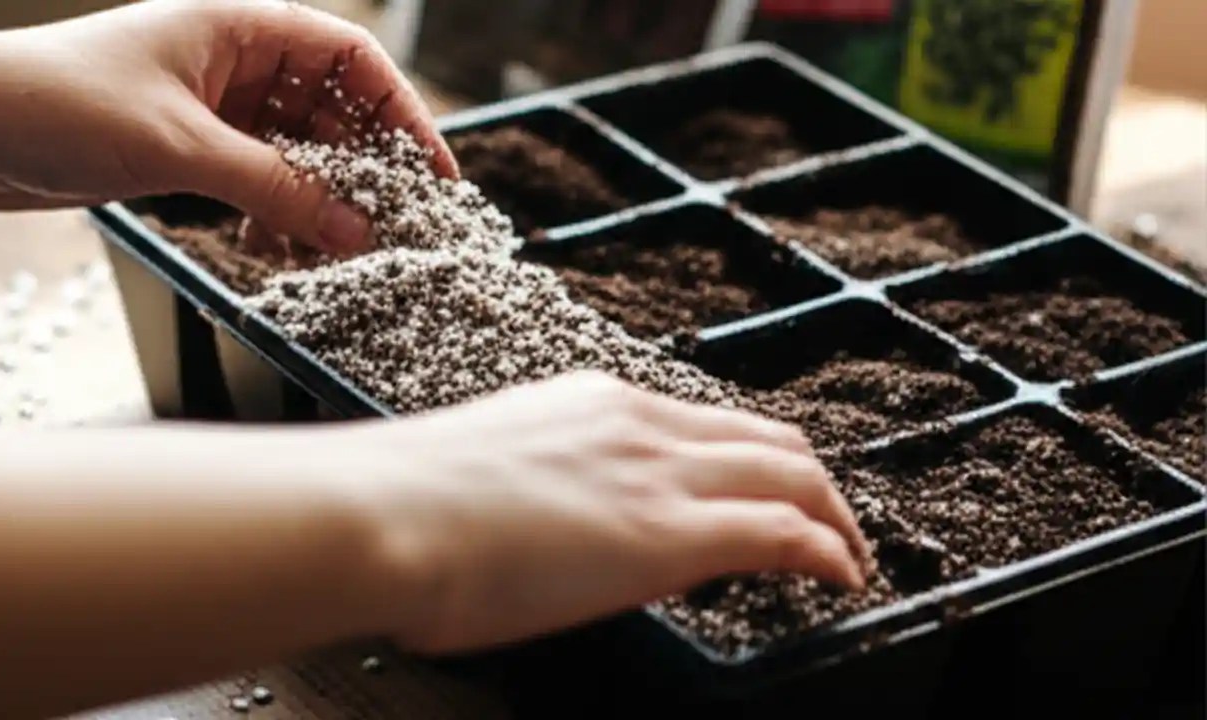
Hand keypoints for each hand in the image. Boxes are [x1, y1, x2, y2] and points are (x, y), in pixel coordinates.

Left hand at [0, 0, 454, 254]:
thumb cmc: (56, 103)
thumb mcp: (183, 148)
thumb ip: (278, 190)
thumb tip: (357, 230)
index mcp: (238, 26)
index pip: (349, 57)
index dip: (401, 109)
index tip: (433, 167)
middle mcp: (232, 61)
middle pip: (329, 108)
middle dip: (363, 166)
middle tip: (395, 221)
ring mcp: (210, 106)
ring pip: (295, 152)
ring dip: (319, 200)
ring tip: (341, 247)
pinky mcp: (187, 148)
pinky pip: (257, 180)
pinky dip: (276, 214)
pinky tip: (280, 250)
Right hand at [0, 372, 864, 717]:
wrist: (374, 515)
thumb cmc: (396, 504)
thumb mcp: (481, 473)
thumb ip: (530, 485)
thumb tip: (537, 520)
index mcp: (589, 403)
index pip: (699, 421)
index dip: (746, 457)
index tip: (757, 491)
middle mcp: (636, 421)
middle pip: (764, 436)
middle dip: (807, 479)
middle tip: (825, 522)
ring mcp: (658, 472)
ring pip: (790, 472)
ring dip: (831, 514)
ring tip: (846, 554)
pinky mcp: (671, 533)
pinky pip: (784, 532)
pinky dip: (828, 552)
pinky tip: (841, 577)